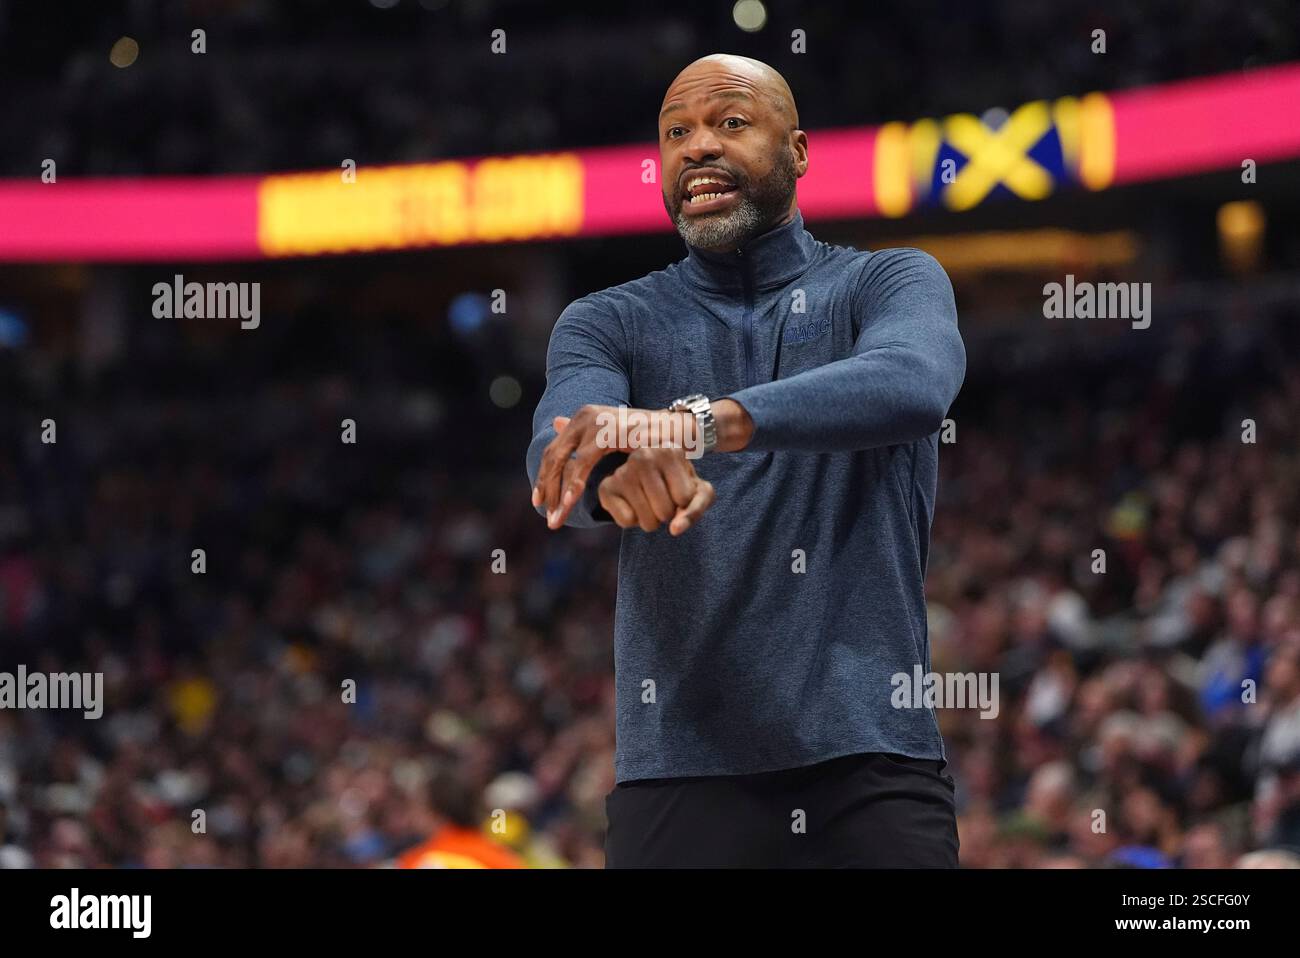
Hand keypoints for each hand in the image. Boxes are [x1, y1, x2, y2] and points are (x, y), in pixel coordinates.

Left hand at [531, 404, 694, 528]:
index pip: (556, 449)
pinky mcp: (609, 432)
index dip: (544, 476)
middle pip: (555, 455)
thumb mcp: (613, 431)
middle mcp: (586, 416)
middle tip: (546, 514)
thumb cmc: (649, 435)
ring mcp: (597, 423)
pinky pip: (583, 462)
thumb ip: (584, 432)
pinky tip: (569, 502)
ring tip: (556, 516)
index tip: (540, 501)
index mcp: (584, 417)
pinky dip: (574, 484)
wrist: (680, 428)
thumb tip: (555, 422)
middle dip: (547, 487)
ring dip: (558, 492)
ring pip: (565, 460)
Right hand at [597, 446, 715, 533]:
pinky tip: (633, 504)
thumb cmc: (678, 485)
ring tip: (649, 501)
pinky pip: (627, 522)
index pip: (685, 499)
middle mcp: (643, 456)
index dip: (684, 502)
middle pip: (665, 512)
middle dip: (667, 514)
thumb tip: (674, 529)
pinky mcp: (605, 487)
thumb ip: (695, 509)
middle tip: (662, 498)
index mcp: (670, 451)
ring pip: (647, 521)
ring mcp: (622, 471)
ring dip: (651, 521)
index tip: (677, 488)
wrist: (648, 480)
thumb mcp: (698, 493)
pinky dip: (633, 522)